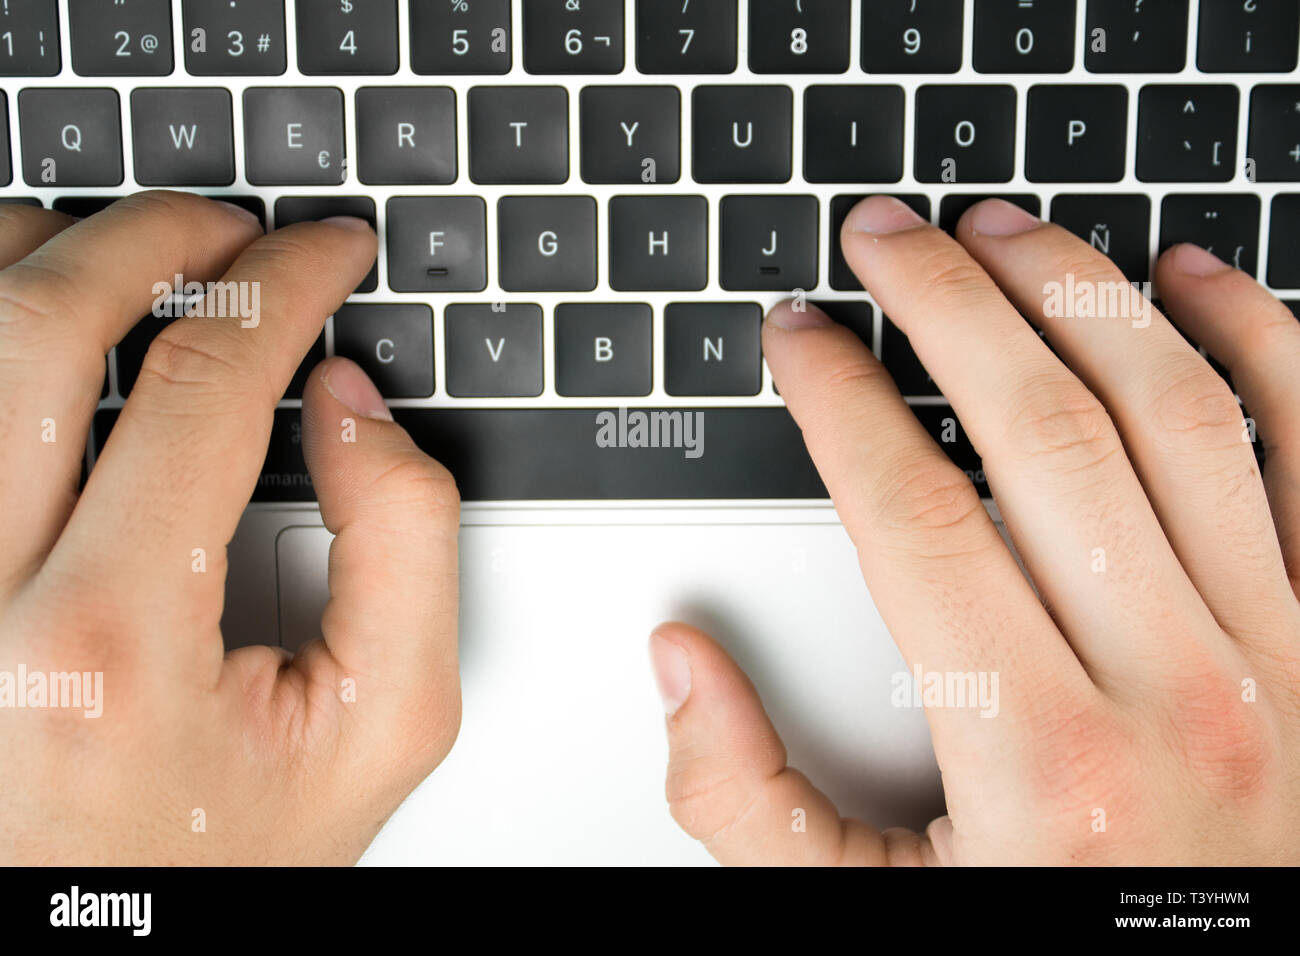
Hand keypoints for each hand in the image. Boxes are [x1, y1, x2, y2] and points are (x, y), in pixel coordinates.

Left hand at [0, 192, 460, 863]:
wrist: (100, 926)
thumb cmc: (226, 846)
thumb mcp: (383, 723)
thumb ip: (406, 548)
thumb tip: (351, 408)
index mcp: (108, 646)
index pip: (203, 388)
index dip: (286, 285)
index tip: (325, 253)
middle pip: (35, 330)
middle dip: (152, 236)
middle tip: (229, 226)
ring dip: (34, 261)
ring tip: (120, 249)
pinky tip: (30, 325)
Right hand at [650, 196, 1299, 865]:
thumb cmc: (1055, 938)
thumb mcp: (869, 910)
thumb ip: (745, 801)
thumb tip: (681, 667)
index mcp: (1039, 758)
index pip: (911, 515)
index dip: (838, 401)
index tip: (799, 338)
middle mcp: (1176, 691)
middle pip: (1040, 429)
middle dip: (943, 304)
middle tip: (885, 237)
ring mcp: (1278, 654)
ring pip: (1176, 412)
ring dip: (1081, 295)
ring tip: (1005, 233)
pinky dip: (1262, 341)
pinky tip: (1194, 282)